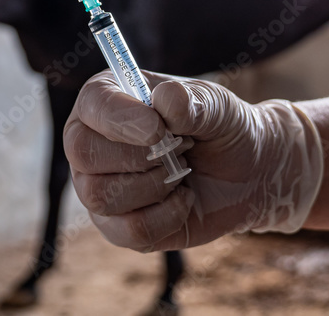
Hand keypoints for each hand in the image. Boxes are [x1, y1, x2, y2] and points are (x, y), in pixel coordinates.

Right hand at [64, 70, 322, 251]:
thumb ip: (190, 100)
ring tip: (181, 171)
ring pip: (102, 196)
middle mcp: (91, 142)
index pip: (92, 105)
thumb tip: (165, 98)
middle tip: (179, 148)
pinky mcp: (116, 226)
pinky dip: (168, 216)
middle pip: (84, 153)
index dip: (119, 118)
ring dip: (156, 185)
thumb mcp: (215, 105)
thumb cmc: (219, 127)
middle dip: (140, 156)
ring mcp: (97, 187)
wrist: (245, 171)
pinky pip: (130, 230)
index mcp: (107, 100)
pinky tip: (183, 199)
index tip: (157, 128)